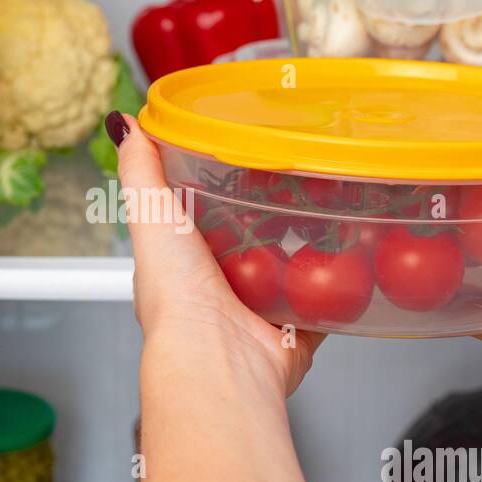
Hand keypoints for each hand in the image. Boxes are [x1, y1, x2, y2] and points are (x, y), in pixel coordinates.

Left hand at [112, 112, 323, 396]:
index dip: (226, 183)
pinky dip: (342, 284)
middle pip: (256, 236)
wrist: (219, 359)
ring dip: (313, 243)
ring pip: (293, 267)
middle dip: (278, 210)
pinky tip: (357, 253)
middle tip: (306, 174)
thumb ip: (141, 171)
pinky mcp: (298, 328)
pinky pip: (326, 302)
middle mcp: (221, 288)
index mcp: (184, 262)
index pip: (207, 212)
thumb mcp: (152, 217)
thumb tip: (124, 122)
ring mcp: (261, 309)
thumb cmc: (178, 296)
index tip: (253, 151)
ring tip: (337, 204)